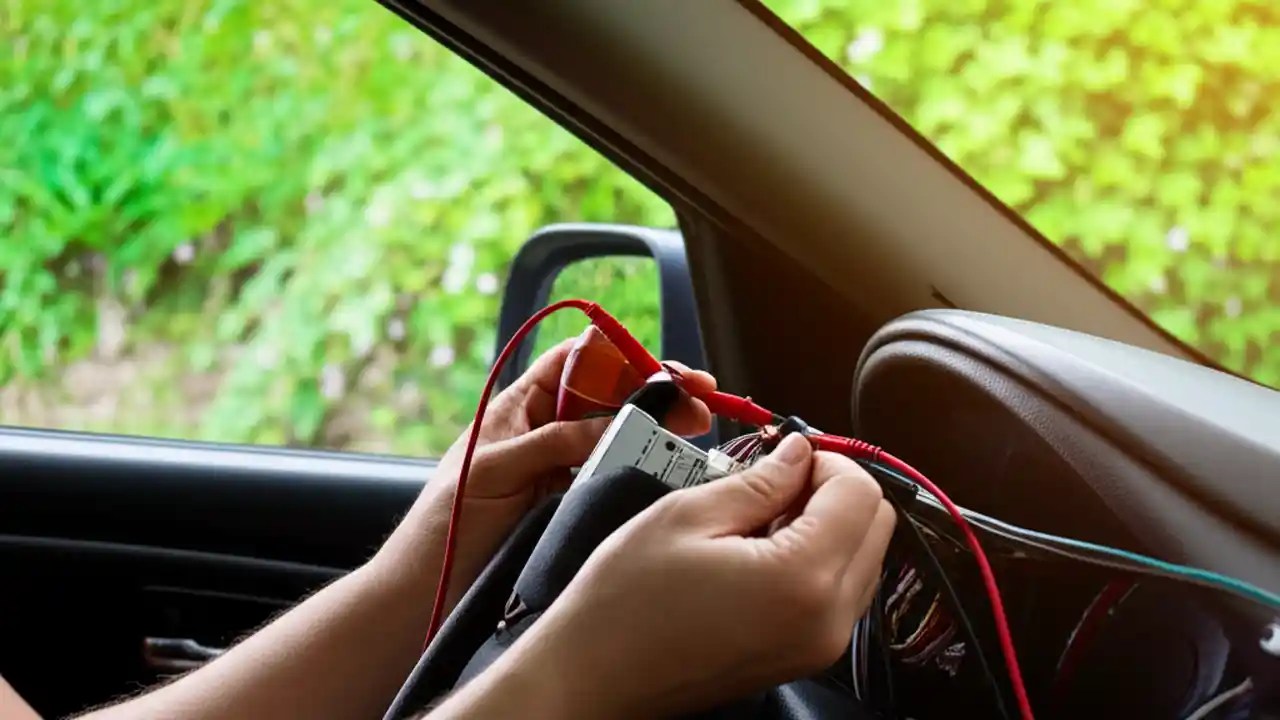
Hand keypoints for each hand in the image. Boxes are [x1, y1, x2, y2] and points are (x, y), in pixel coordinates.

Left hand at [375, 331, 715, 608]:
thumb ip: (552, 442)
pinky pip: (619, 481)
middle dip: (658, 394)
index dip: (622, 356)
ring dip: (660, 432)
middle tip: (700, 403)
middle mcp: (548, 434)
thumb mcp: (494, 470)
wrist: (427, 594)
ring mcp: (566, 472)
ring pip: (622, 439)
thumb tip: (613, 420)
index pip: (578, 361)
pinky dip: (647, 474)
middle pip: (612, 397)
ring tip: (696, 436)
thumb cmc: (444, 526)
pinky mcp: (577, 508)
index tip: (663, 370)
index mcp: (520, 408)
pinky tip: (672, 474)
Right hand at [482, 434, 894, 717]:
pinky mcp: (804, 656)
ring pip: (864, 557)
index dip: (827, 460)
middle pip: (877, 526)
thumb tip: (799, 451)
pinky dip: (817, 557)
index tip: (782, 453)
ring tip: (761, 514)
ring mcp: (819, 645)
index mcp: (802, 579)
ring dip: (828, 522)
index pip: (861, 495)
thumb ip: (760, 480)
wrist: (593, 678)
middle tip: (775, 477)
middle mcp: (828, 620)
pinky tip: (761, 547)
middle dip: (835, 489)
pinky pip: (839, 590)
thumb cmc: (625, 601)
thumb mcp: (688, 516)